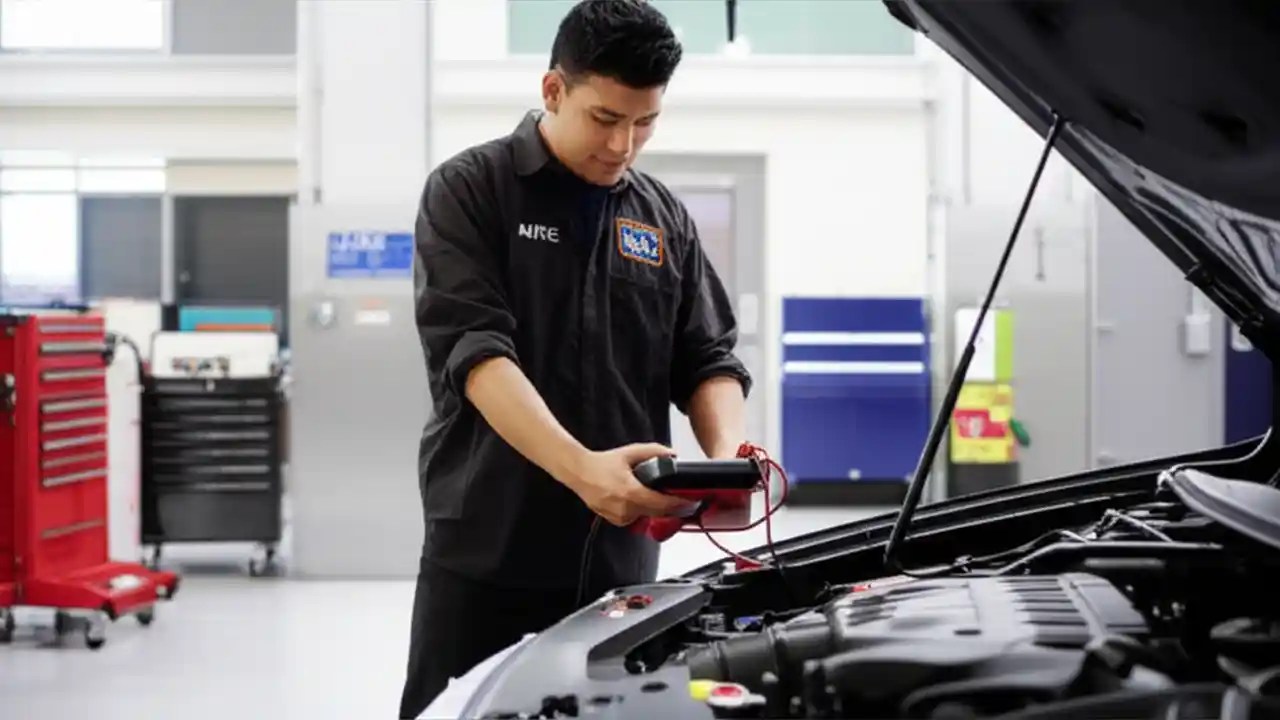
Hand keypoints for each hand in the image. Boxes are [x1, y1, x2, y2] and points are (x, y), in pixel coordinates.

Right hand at [563, 443, 694, 526]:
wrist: (579, 472)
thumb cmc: (603, 463)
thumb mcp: (630, 452)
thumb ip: (653, 451)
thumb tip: (672, 455)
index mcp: (630, 492)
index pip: (662, 504)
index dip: (678, 503)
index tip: (690, 501)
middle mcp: (625, 508)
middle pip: (657, 513)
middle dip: (671, 507)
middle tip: (681, 500)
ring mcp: (619, 516)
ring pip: (646, 517)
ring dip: (654, 509)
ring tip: (658, 497)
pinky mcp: (614, 520)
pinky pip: (635, 518)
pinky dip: (640, 511)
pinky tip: (639, 500)